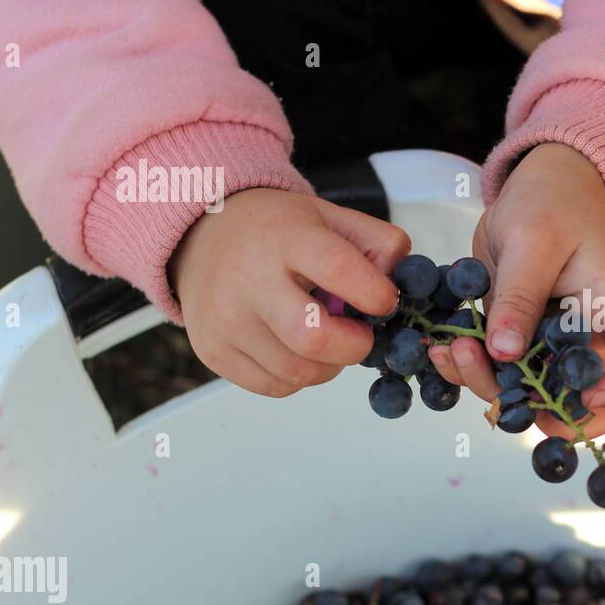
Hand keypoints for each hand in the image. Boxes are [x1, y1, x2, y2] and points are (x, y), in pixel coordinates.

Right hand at [171, 188, 407, 396]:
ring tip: (324, 336)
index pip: (339, 269)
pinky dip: (298, 376)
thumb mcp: (330, 217)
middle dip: (354, 346)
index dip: (375, 295)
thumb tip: (401, 286)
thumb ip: (379, 244)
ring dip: (328, 365)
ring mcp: (225, 319)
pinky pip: (275, 387)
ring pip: (298, 373)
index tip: (384, 303)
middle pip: (314, 339)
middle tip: (359, 334)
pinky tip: (294, 347)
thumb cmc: (278, 232)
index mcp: (287, 238)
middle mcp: (248, 279)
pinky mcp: (212, 350)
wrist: (203, 236)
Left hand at [428, 143, 604, 438]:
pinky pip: (498, 375)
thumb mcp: (532, 240)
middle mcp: (587, 336)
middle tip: (499, 389)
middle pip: (593, 402)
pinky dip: (468, 372)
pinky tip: (441, 351)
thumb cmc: (550, 202)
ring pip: (534, 397)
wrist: (536, 188)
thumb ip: (519, 297)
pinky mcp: (517, 342)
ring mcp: (551, 345)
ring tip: (452, 351)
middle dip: (545, 411)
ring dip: (490, 389)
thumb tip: (505, 355)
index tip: (585, 392)